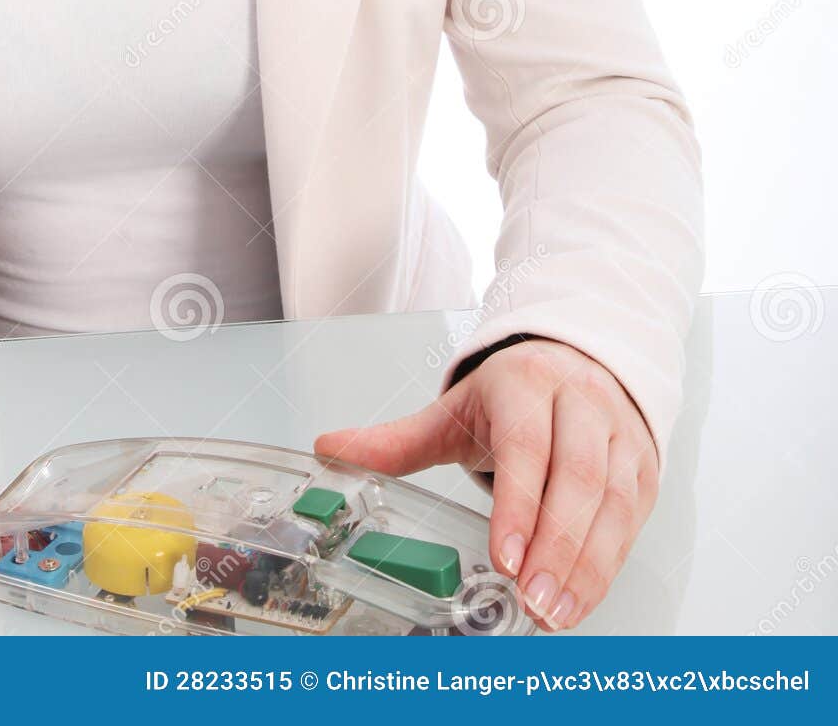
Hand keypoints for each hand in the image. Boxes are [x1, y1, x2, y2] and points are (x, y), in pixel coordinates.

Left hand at [314, 338, 657, 630]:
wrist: (577, 359)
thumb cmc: (513, 395)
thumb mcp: (453, 410)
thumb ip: (395, 440)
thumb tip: (329, 449)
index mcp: (525, 384)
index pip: (527, 447)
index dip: (520, 504)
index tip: (505, 557)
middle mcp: (580, 405)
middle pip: (577, 480)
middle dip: (556, 548)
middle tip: (531, 600)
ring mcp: (618, 435)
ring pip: (612, 504)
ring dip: (588, 566)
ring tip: (555, 612)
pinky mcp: (642, 468)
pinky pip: (632, 520)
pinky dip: (609, 565)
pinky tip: (582, 598)